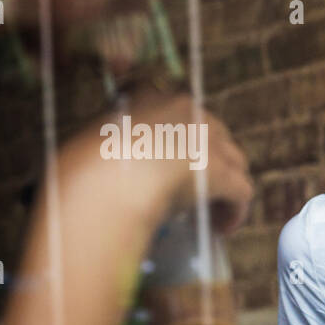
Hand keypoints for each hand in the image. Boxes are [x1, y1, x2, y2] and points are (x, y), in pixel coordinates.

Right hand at [58, 93, 252, 234]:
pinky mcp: (224, 171)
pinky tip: (223, 229)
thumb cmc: (82, 169)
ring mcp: (209, 139)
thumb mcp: (92, 142)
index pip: (176, 108)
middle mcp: (186, 110)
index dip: (179, 137)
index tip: (171, 161)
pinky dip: (235, 211)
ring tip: (209, 213)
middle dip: (208, 161)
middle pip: (214, 134)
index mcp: (150, 95)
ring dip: (224, 186)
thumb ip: (117, 143)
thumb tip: (121, 168)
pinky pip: (242, 191)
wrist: (100, 186)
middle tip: (194, 190)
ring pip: (233, 161)